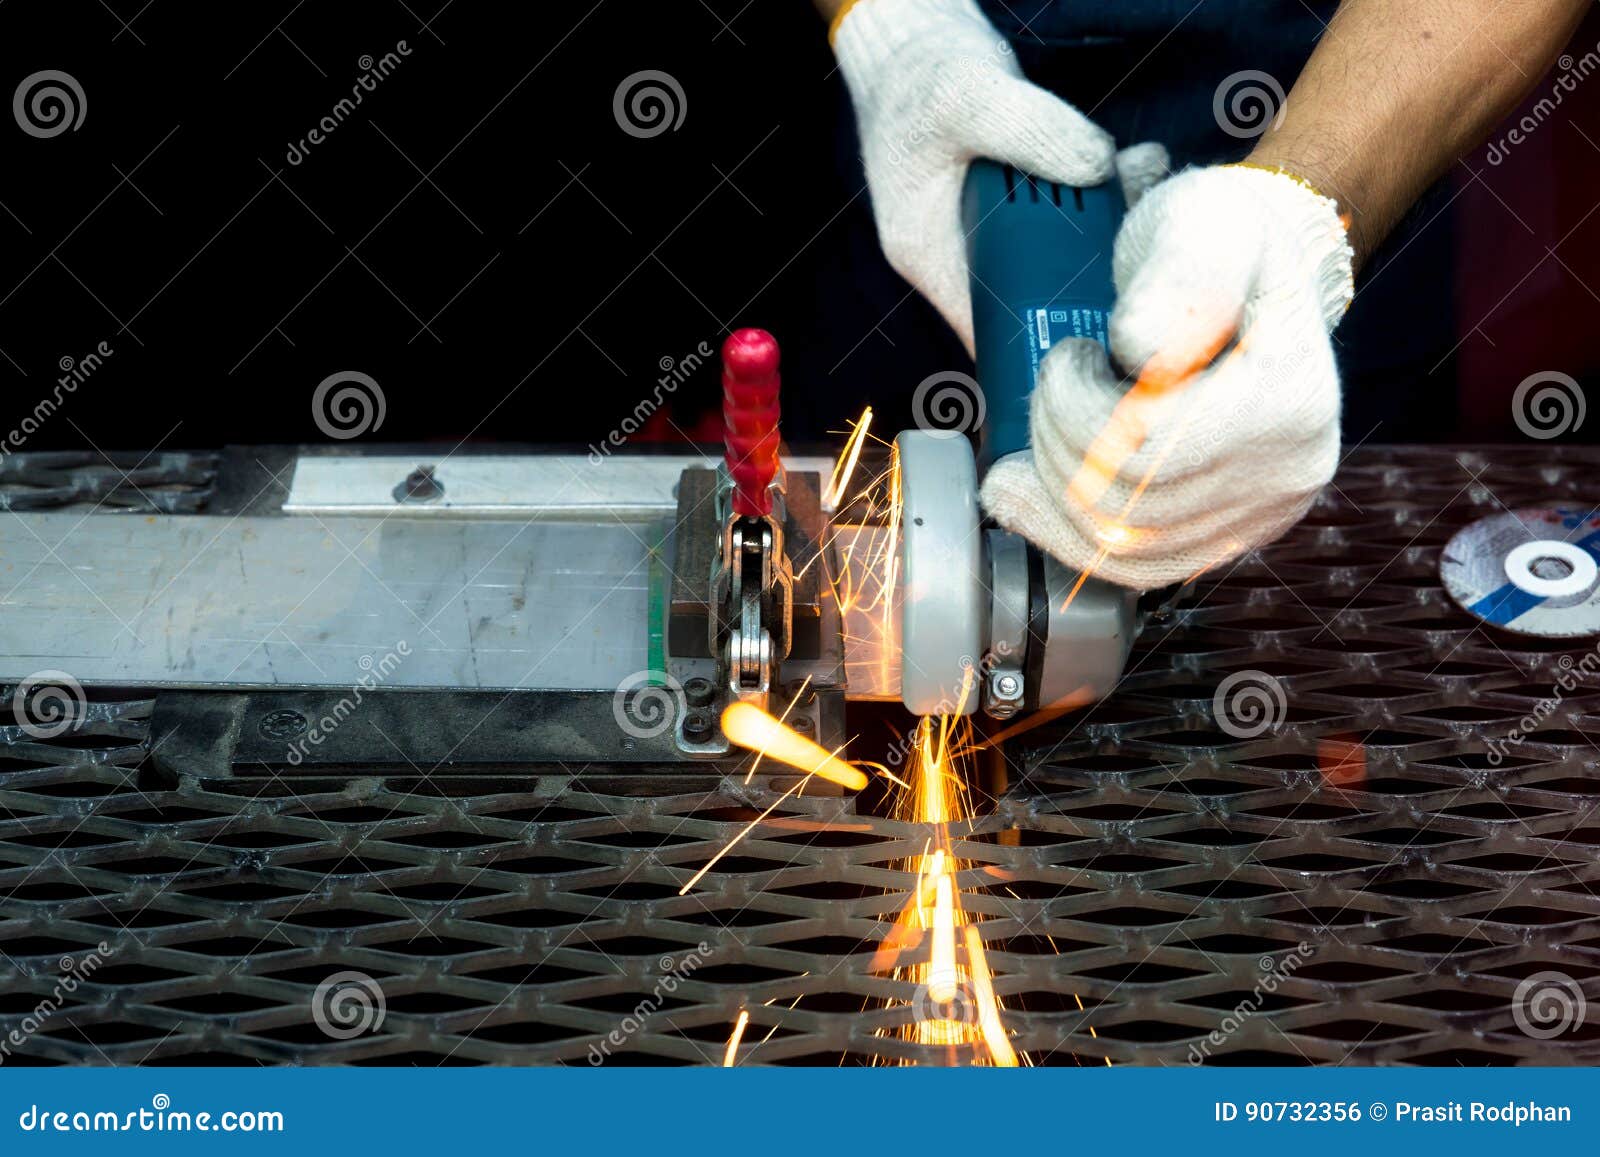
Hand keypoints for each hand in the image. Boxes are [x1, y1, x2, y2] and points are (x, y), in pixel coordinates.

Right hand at [832, 0, 1115, 352]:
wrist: (913, 36)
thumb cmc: (920, 71)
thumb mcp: (968, 96)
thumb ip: (1032, 131)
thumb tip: (1099, 169)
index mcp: (931, 255)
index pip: (988, 331)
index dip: (1042, 345)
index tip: (1102, 340)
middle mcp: (960, 254)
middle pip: (1033, 299)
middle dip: (1093, 279)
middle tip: (1143, 252)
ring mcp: (991, 229)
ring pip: (1060, 256)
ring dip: (1110, 229)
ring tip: (1145, 187)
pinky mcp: (1018, 201)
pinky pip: (1069, 214)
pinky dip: (1105, 193)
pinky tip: (1135, 165)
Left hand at [980, 164, 1355, 589]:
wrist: (1258, 275)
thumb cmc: (1221, 242)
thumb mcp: (1200, 223)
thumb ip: (1177, 275)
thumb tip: (1139, 350)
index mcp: (1289, 392)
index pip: (1147, 445)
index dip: (1075, 406)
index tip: (1072, 354)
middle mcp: (1290, 468)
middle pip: (1130, 503)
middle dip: (1056, 444)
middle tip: (1053, 384)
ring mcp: (1266, 511)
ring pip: (1125, 548)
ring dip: (1053, 491)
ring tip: (1034, 435)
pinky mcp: (1234, 534)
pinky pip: (1141, 570)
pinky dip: (1068, 536)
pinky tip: (1025, 499)